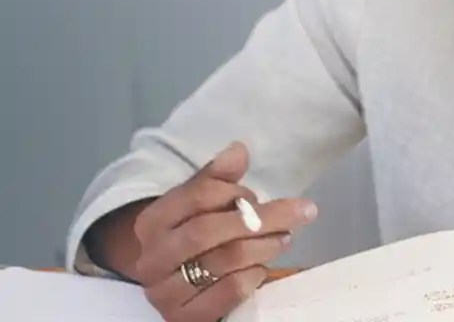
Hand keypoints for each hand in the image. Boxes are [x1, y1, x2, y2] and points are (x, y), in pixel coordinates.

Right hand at [125, 142, 317, 321]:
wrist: (176, 287)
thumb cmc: (195, 236)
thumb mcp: (202, 205)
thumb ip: (219, 178)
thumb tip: (239, 149)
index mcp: (152, 221)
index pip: (198, 195)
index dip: (236, 192)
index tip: (260, 194)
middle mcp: (152, 257)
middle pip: (209, 230)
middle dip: (262, 218)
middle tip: (301, 212)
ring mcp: (164, 292)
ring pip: (223, 260)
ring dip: (264, 246)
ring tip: (285, 238)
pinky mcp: (184, 317)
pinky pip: (229, 291)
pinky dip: (253, 276)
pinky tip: (262, 268)